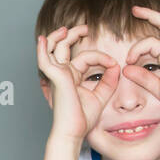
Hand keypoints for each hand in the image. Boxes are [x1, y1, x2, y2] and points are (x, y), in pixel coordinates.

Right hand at [36, 25, 120, 141]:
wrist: (74, 132)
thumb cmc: (83, 118)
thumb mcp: (101, 95)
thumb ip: (109, 80)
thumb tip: (117, 66)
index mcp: (72, 77)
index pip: (85, 58)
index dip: (101, 57)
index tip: (113, 64)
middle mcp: (63, 74)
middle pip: (64, 47)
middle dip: (74, 35)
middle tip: (85, 28)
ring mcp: (58, 75)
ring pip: (54, 49)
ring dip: (60, 36)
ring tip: (68, 29)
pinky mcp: (56, 78)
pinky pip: (45, 60)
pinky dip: (43, 50)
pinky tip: (43, 40)